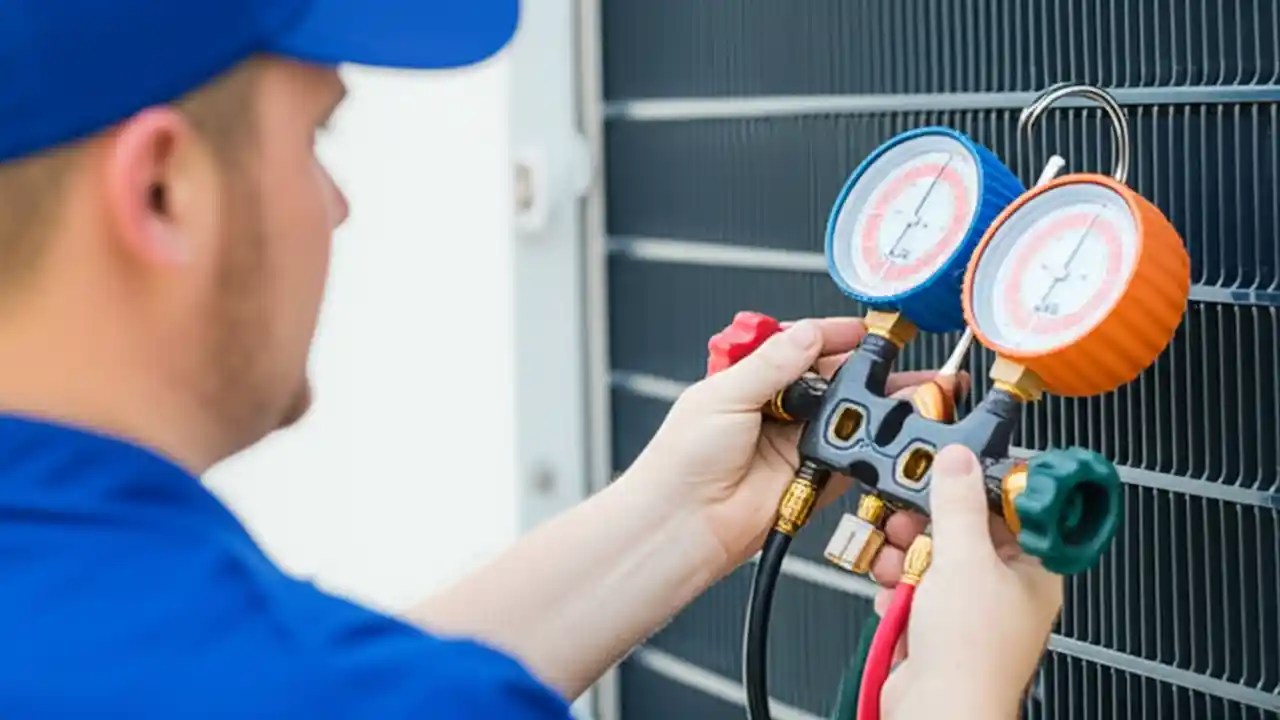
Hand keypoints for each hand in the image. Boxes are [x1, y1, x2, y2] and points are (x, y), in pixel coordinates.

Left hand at [624, 317, 964, 573]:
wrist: (683, 523)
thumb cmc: (682, 461)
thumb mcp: (724, 394)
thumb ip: (772, 362)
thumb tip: (809, 332)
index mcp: (750, 380)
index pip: (800, 346)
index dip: (833, 335)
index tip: (864, 330)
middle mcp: (776, 409)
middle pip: (831, 380)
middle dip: (864, 370)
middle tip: (893, 360)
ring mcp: (796, 443)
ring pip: (845, 416)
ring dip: (871, 406)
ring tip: (900, 393)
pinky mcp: (813, 478)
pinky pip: (849, 457)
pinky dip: (866, 447)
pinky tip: (880, 433)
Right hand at [875, 445, 1063, 718]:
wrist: (936, 710)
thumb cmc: (971, 652)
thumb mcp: (963, 557)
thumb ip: (957, 504)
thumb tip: (960, 460)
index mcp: (1032, 571)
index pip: (1013, 511)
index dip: (982, 489)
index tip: (953, 474)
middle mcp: (1005, 591)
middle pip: (965, 534)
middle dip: (928, 525)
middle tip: (907, 517)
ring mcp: (970, 613)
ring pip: (934, 562)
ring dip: (905, 557)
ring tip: (892, 559)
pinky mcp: (937, 630)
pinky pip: (915, 592)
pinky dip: (897, 590)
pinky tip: (891, 594)